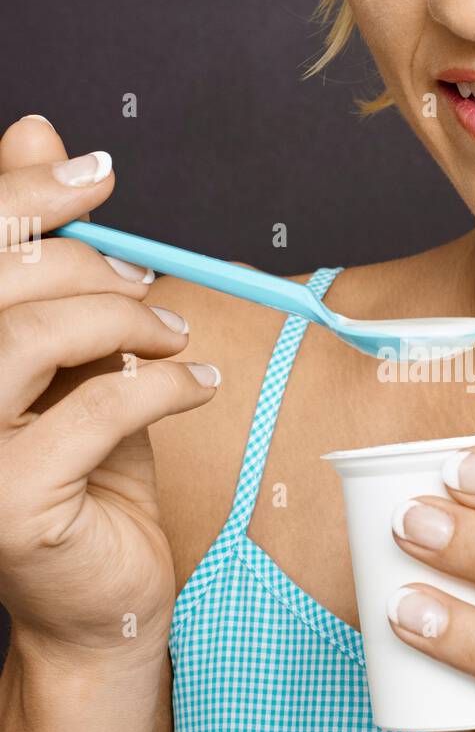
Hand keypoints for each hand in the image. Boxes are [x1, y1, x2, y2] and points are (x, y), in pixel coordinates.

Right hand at [0, 115, 220, 664]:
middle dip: (84, 262)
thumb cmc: (84, 472)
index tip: (96, 175)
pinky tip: (197, 388)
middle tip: (150, 284)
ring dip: (122, 321)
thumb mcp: (73, 353)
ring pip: (30, 337)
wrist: (102, 598)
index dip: (19, 192)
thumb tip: (37, 132)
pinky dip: (162, 386)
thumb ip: (50, 259)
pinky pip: (94, 408)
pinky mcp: (7, 498)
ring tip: (175, 338)